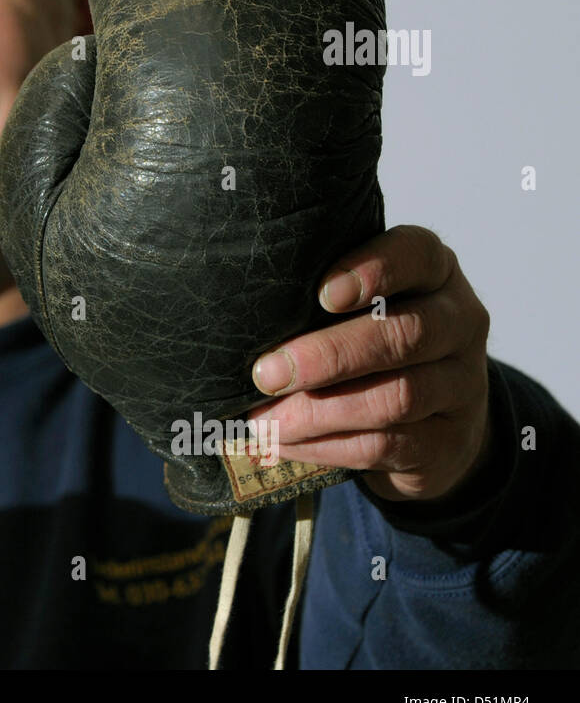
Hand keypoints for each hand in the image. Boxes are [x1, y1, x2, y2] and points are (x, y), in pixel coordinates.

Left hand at [247, 225, 492, 502]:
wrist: (440, 420)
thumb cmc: (375, 342)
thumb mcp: (361, 304)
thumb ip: (321, 296)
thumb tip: (239, 316)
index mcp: (435, 272)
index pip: (416, 255)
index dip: (373, 270)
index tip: (322, 294)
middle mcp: (459, 322)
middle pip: (402, 336)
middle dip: (327, 357)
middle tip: (266, 374)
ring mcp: (463, 385)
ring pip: (396, 398)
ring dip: (320, 411)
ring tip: (266, 420)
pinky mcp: (449, 442)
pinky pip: (387, 445)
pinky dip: (327, 446)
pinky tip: (286, 442)